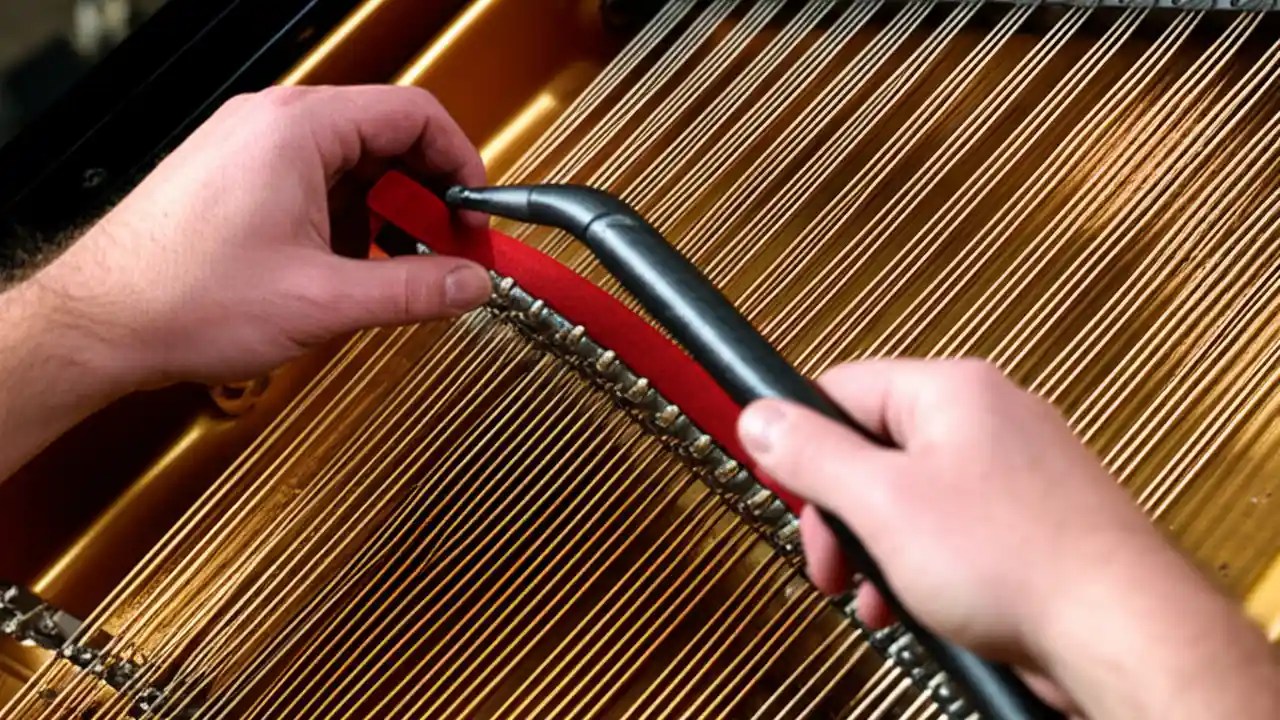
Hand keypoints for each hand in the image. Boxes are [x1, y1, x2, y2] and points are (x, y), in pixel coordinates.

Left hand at [20, 84, 493, 392]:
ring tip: (394, 269)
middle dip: (425, 196)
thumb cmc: (183, 297)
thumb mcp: (324, 303)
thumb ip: (413, 290)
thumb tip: (470, 283)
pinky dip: (345, 220)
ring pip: (351, 163)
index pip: (414, 114)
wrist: (99, 323)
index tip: (476, 211)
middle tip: (447, 248)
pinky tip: (346, 270)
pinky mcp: (237, 177)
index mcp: (299, 130)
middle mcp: (273, 125)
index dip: (460, 163)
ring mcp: (251, 148)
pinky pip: (315, 182)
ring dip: (385, 213)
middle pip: (385, 137)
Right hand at [737, 358, 1279, 718]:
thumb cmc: (1018, 562)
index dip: (803, 444)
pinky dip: (924, 567)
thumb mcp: (882, 503)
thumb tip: (759, 416)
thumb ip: (812, 455)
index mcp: (952, 391)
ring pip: (912, 498)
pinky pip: (954, 531)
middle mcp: (989, 419)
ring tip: (876, 597)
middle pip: (875, 449)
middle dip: (842, 515)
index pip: (842, 389)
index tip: (789, 491)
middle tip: (830, 561)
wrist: (1119, 631)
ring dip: (879, 551)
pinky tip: (920, 608)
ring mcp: (1016, 472)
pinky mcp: (1033, 522)